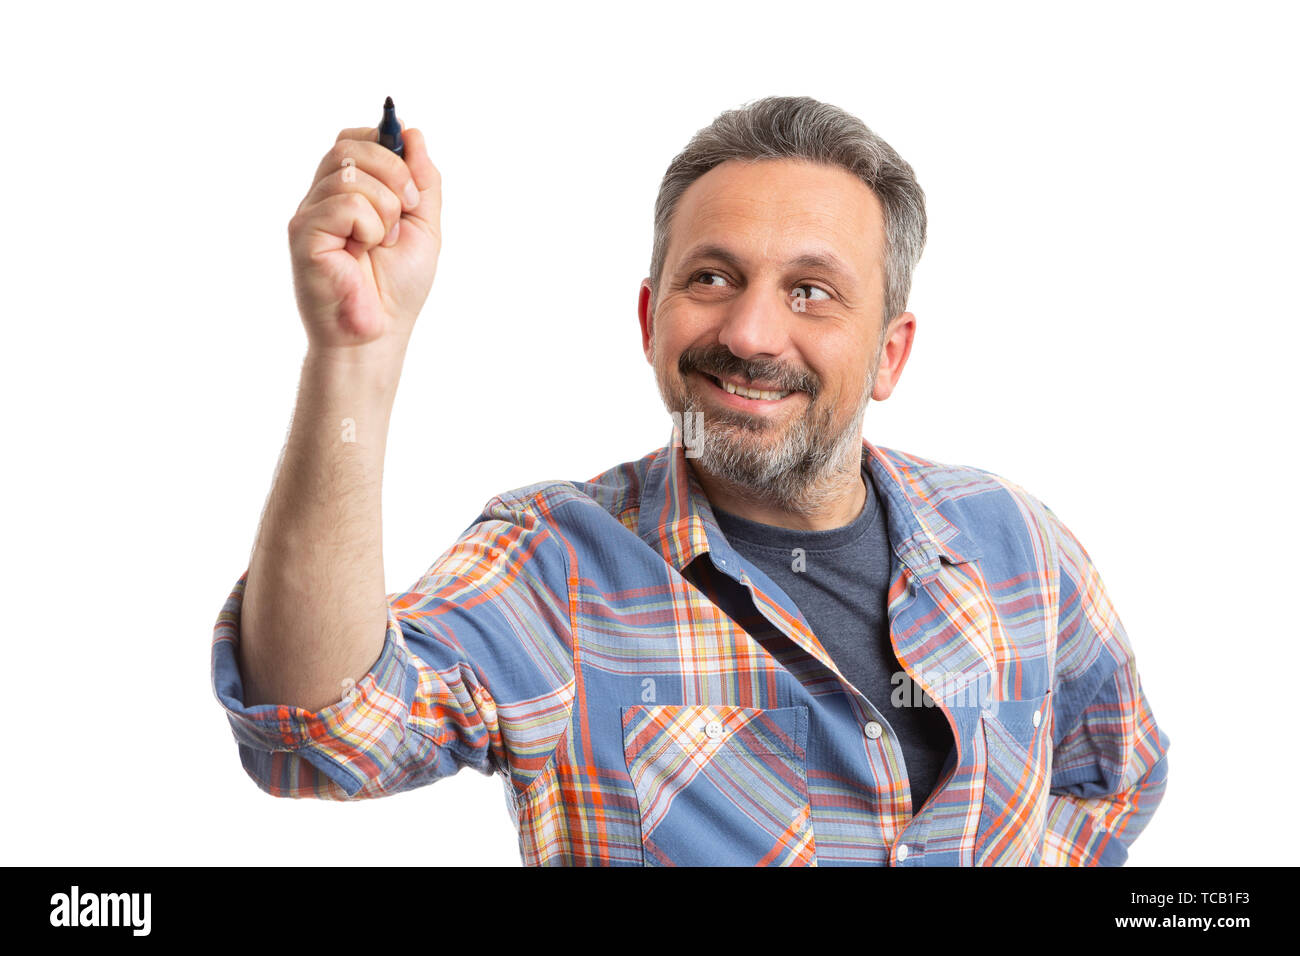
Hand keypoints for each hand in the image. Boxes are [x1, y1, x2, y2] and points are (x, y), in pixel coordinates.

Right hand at [288, 120, 440, 356]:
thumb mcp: (424, 226)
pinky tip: (361, 252)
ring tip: (380, 243)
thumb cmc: (396, 289)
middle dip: (394, 174)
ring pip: (352, 172)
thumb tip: (412, 133)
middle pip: (351, 145)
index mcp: (349, 192)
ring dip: (386, 208)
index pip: (356, 139)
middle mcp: (324, 197)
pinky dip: (369, 227)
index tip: (410, 185)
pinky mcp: (304, 232)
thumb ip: (422, 180)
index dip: (385, 147)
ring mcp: (311, 213)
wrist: (379, 333)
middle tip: (404, 214)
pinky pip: (346, 203)